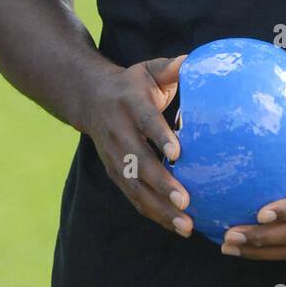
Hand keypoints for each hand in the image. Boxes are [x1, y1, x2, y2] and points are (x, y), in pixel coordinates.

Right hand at [86, 53, 194, 238]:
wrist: (91, 99)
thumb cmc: (133, 84)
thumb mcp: (148, 69)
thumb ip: (171, 68)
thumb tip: (194, 60)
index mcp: (130, 103)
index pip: (145, 122)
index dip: (159, 137)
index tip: (177, 154)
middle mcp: (119, 133)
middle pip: (138, 162)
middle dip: (160, 183)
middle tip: (184, 200)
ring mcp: (114, 157)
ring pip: (135, 187)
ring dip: (159, 208)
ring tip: (185, 224)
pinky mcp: (115, 173)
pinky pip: (134, 197)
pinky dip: (154, 214)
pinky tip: (177, 226)